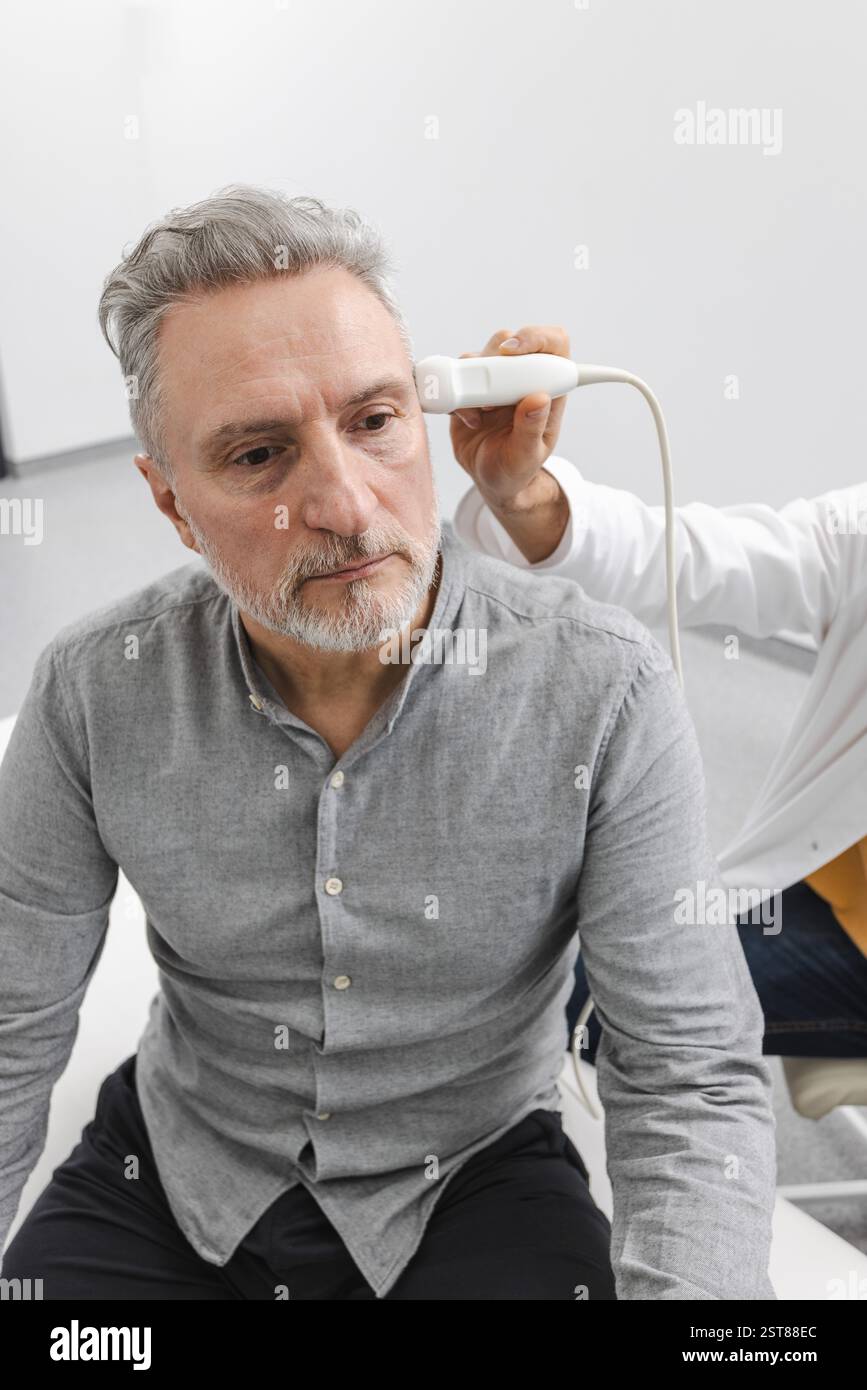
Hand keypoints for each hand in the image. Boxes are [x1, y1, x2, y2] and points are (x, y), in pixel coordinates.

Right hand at [449, 325, 570, 515]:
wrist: (490, 479)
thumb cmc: (515, 469)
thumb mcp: (527, 457)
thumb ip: (532, 429)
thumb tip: (539, 398)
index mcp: (548, 389)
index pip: (554, 344)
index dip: (535, 337)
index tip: (511, 351)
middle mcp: (522, 378)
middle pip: (508, 341)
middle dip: (493, 362)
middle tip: (490, 400)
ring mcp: (494, 381)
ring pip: (479, 355)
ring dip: (472, 380)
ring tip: (481, 414)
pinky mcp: (469, 388)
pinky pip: (455, 375)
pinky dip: (456, 395)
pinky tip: (469, 420)